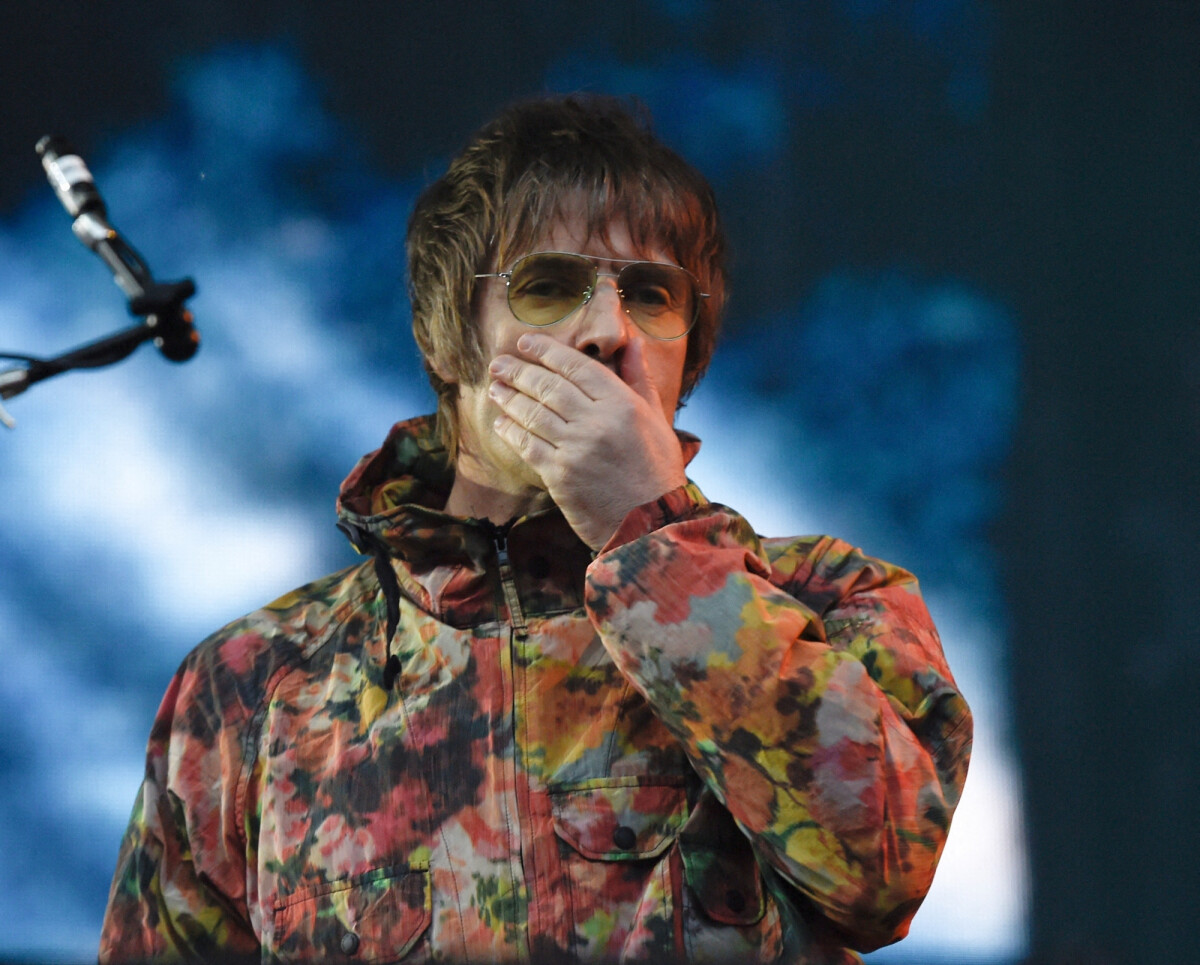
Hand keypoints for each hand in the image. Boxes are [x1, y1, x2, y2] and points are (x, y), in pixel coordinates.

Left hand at [487, 333, 686, 549]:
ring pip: (533, 414)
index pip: (577, 367)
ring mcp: (575, 449)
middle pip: (548, 387)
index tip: (525, 342)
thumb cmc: (656, 472)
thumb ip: (639, 379)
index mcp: (622, 404)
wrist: (650, 525)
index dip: (546, 351)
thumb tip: (631, 342)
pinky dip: (511, 432)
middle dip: (518, 372)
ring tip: (495, 388)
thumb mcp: (657, 420)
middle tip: (498, 364)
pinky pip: (527, 446)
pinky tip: (501, 423)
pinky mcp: (559, 476)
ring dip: (509, 398)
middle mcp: (596, 422)